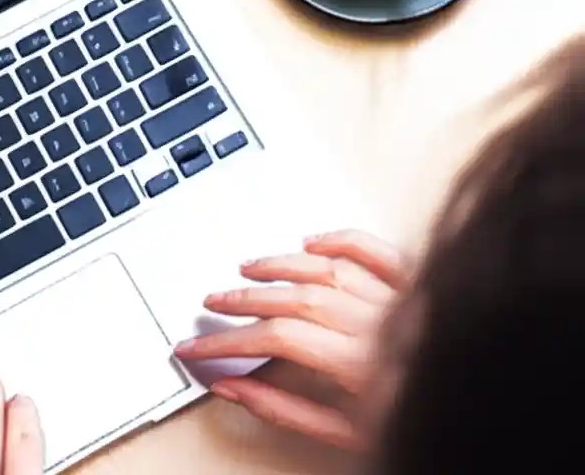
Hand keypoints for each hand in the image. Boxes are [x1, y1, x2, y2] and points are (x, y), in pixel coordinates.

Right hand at [174, 230, 408, 449]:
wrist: (478, 411)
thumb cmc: (415, 427)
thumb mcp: (345, 436)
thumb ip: (284, 409)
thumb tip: (233, 387)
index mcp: (362, 365)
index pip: (277, 338)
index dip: (229, 340)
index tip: (198, 346)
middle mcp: (381, 324)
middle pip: (296, 297)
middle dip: (244, 299)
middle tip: (212, 304)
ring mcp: (402, 300)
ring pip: (330, 267)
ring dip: (282, 265)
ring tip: (247, 268)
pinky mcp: (420, 286)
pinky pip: (377, 251)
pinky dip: (341, 240)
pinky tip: (312, 242)